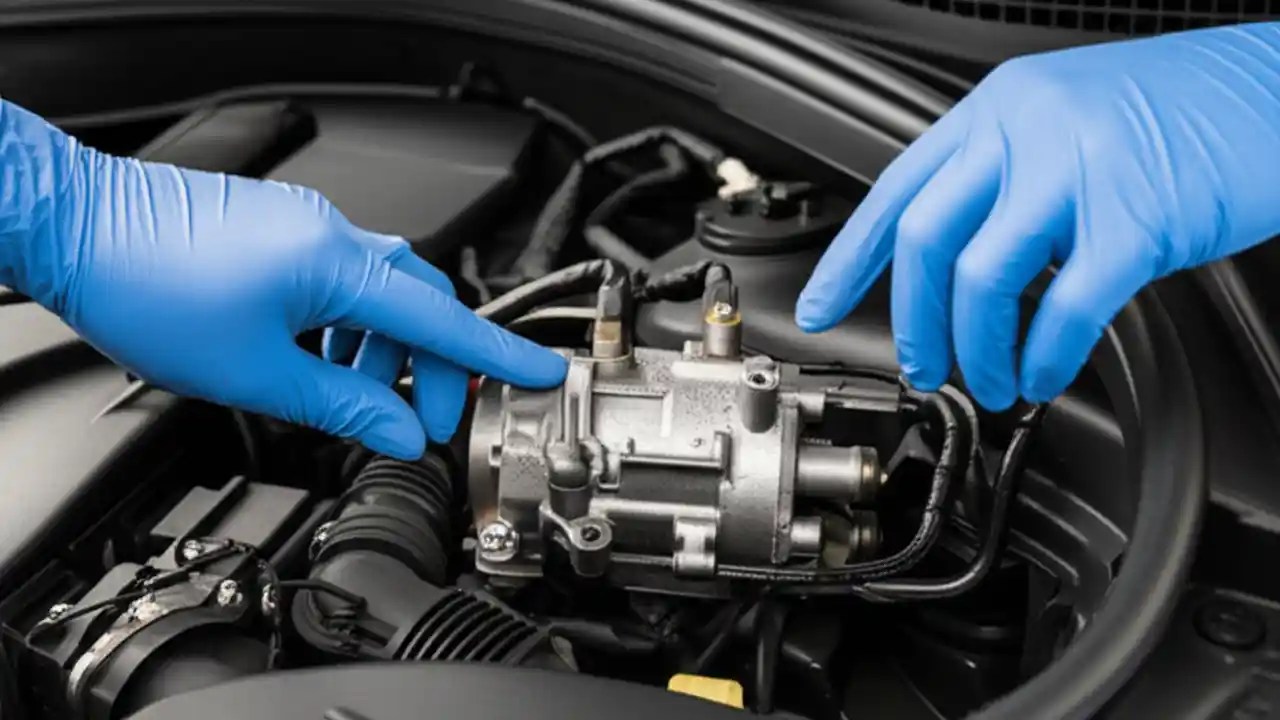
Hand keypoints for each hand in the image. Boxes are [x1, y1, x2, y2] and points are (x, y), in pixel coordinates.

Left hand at [0, 100, 566, 459]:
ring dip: (387, 348)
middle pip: (419, 305)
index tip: (542, 372)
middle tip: (427, 419)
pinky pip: (342, 278)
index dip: (498, 354)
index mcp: (338, 267)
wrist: (72, 226)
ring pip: (379, 292)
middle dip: (433, 366)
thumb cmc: (147, 286)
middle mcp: (332, 234)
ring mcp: (306, 226)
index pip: (443, 318)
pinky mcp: (280, 229)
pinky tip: (324, 357)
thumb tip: (398, 433)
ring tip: (364, 397)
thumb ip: (342, 405)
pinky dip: (350, 323)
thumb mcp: (256, 372)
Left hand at [795, 23, 1279, 408]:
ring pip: (983, 279)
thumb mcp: (1066, 121)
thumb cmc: (1180, 112)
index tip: (820, 308)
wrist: (1279, 88)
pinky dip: (1045, 355)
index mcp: (999, 110)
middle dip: (913, 322)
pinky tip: (1046, 374)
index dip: (849, 260)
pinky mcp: (1138, 218)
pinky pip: (1064, 307)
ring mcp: (1081, 170)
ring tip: (995, 380)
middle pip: (926, 240)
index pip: (897, 191)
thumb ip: (1003, 177)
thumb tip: (952, 256)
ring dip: (977, 349)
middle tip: (922, 366)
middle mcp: (1028, 131)